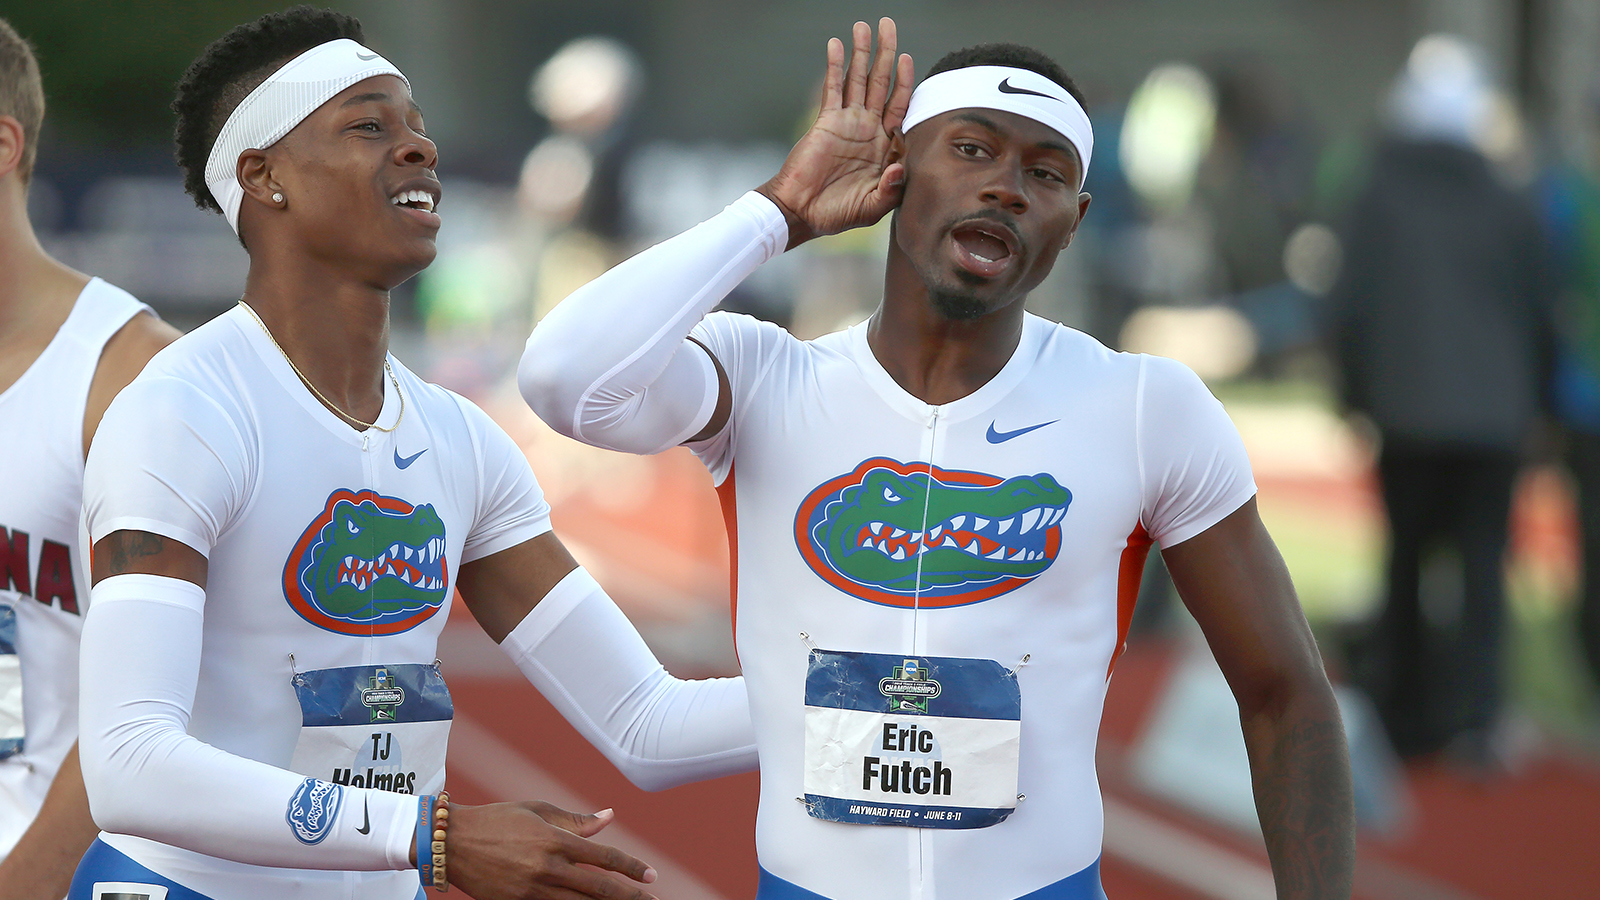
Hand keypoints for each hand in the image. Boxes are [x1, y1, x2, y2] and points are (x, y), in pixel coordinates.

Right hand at [442, 800, 657, 899]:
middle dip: (629, 897)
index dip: (630, 867)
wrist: (452, 843)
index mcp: (554, 840)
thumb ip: (575, 820)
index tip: (650, 876)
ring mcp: (532, 890)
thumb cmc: (498, 819)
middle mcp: (547, 867)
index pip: (603, 857)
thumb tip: (610, 818)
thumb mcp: (537, 810)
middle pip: (598, 889)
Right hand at [757, 17, 913, 248]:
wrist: (801, 213)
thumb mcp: (872, 208)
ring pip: (858, 80)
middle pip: (883, 84)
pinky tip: (836, 45)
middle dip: (887, 54)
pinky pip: (832, 88)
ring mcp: (847, 123)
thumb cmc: (837, 214)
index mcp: (885, 148)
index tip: (908, 59)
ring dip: (862, 52)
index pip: (900, 108)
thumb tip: (900, 166)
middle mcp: (868, 130)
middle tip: (889, 25)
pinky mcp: (826, 122)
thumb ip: (890, 190)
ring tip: (863, 26)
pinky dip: (834, 66)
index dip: (905, 83)